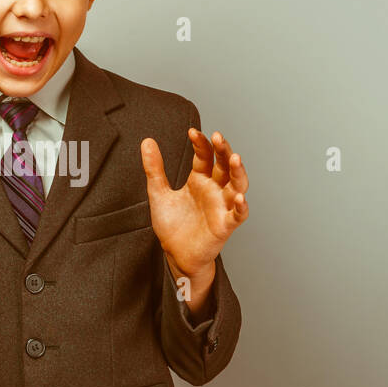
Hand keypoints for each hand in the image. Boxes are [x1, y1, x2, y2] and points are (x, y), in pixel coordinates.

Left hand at [140, 127, 248, 279]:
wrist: (175, 254)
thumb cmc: (172, 225)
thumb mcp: (158, 193)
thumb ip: (154, 169)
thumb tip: (147, 141)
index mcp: (200, 180)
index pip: (205, 156)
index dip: (201, 143)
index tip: (192, 132)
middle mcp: (214, 190)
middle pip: (224, 166)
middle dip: (223, 150)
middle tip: (218, 136)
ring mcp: (221, 206)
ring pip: (237, 185)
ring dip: (238, 172)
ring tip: (234, 158)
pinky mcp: (224, 225)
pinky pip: (238, 215)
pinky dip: (241, 206)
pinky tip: (238, 197)